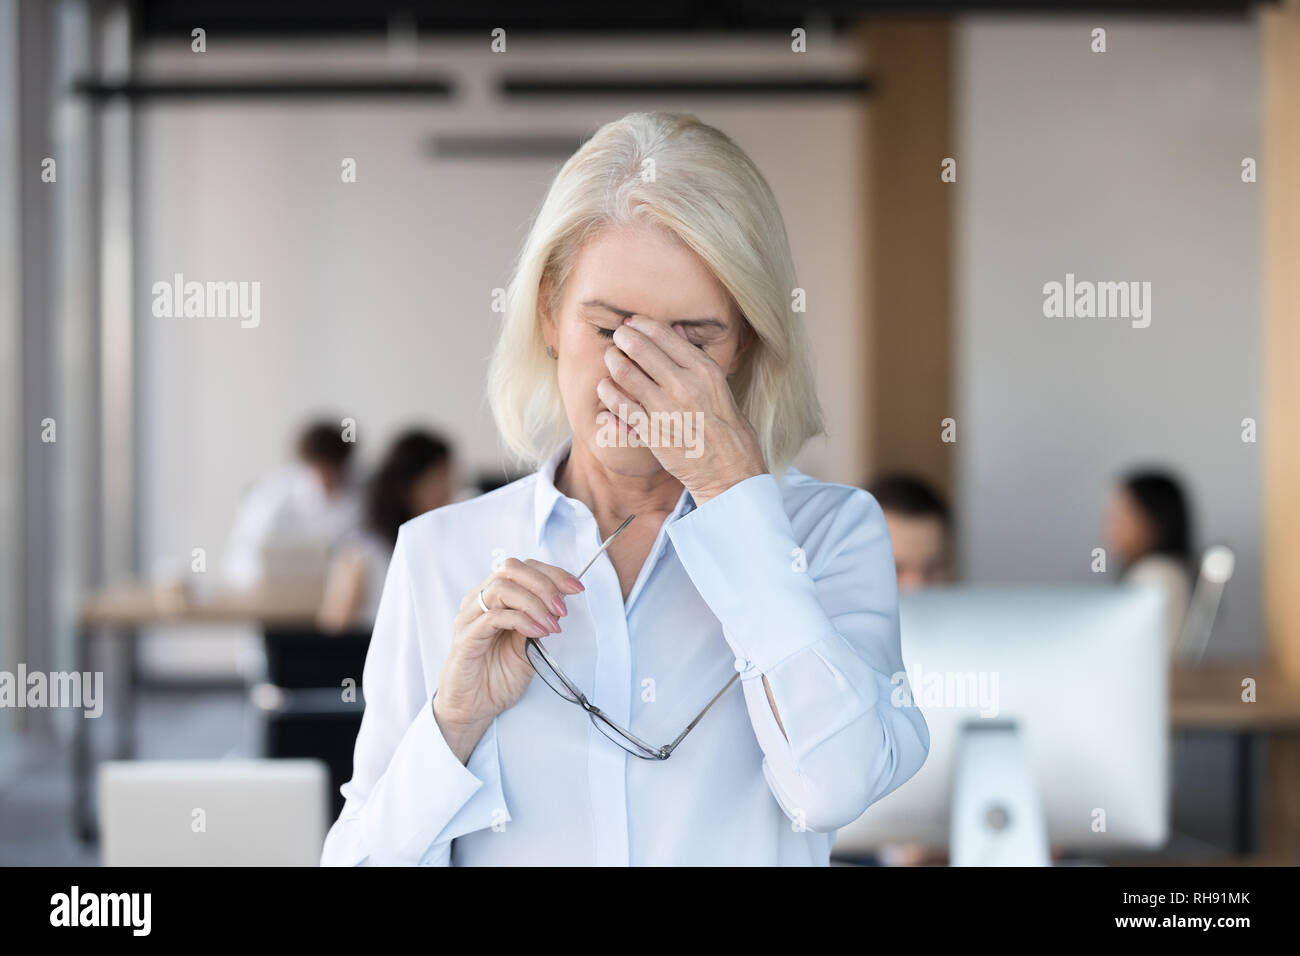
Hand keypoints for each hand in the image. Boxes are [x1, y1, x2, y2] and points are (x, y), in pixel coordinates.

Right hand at [434, 558, 583, 761]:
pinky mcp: (466, 637)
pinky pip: (494, 617)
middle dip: (544, 584)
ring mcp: (469, 617)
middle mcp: (477, 601)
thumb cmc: (498, 676)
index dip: (552, 573)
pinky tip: (538, 633)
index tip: (576, 587)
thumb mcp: (528, 644)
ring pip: (502, 587)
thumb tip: (559, 600)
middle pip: (510, 569)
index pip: (522, 568)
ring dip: (535, 603)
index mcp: (493, 598)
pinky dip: (522, 620)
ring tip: (552, 625)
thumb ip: (538, 620)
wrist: (475, 708)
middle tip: (563, 608)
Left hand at [598, 315, 765, 504]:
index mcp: (704, 369)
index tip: (632, 323)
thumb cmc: (726, 425)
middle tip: (617, 337)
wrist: (729, 468)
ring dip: (612, 360)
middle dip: (623, 337)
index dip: (641, 325)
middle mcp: (684, 384)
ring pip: (625, 372)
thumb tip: (675, 330)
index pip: (664, 335)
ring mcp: (666, 408)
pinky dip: (607, 391)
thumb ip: (695, 358)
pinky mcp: (652, 431)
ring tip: (610, 357)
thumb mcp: (720, 385)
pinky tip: (605, 386)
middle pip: (640, 348)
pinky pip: (619, 404)